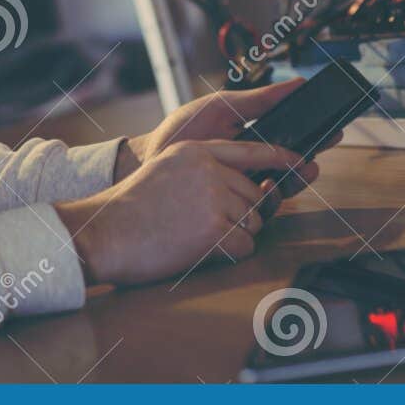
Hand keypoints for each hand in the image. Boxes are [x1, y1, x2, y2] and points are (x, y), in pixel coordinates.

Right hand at [56, 141, 303, 285]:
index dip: (281, 157)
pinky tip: (201, 250)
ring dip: (235, 236)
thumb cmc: (129, 210)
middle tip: (212, 227)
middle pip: (256, 195)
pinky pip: (244, 246)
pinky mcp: (214, 229)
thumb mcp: (165, 170)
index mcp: (196, 150)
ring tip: (197, 237)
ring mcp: (213, 198)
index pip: (252, 150)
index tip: (302, 162)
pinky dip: (230, 254)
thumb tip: (247, 186)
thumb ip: (201, 168)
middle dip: (245, 215)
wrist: (103, 233)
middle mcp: (209, 169)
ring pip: (253, 223)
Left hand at [117, 78, 337, 206]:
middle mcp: (254, 166)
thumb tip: (298, 83)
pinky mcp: (233, 209)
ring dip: (299, 178)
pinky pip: (261, 208)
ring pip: (285, 187)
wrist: (148, 160)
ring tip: (305, 167)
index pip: (294, 139)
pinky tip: (274, 186)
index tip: (334, 125)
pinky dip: (273, 197)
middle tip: (325, 147)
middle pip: (295, 165)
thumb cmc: (181, 131)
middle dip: (314, 157)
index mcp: (255, 139)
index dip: (316, 134)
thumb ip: (259, 100)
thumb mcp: (222, 107)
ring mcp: (245, 189)